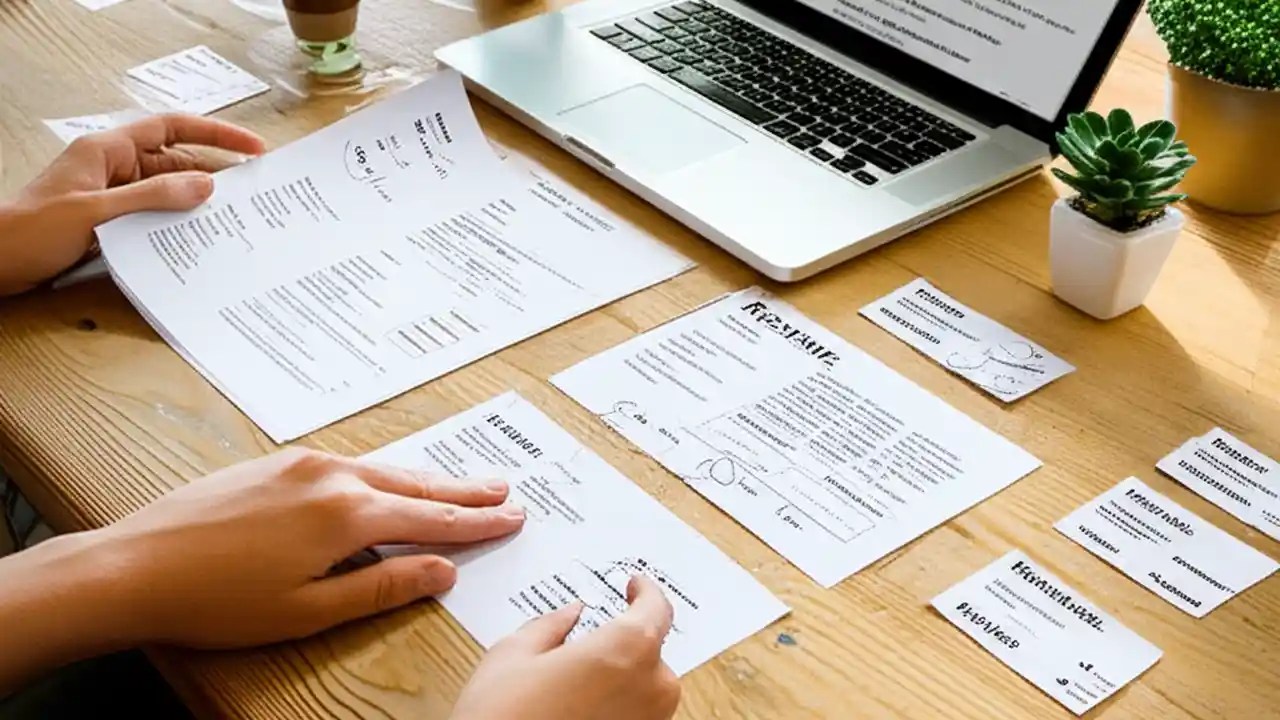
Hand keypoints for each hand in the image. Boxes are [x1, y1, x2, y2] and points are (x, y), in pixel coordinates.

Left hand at [0, 114, 264, 294]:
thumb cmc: (31, 231)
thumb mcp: (96, 211)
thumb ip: (153, 196)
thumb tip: (206, 184)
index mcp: (107, 150)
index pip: (172, 128)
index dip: (215, 134)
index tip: (252, 147)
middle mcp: (114, 168)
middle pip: (177, 161)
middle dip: (216, 172)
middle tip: (256, 189)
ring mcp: (114, 196)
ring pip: (170, 191)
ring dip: (199, 202)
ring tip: (237, 216)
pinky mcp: (113, 223)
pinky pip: (157, 216)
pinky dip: (179, 224)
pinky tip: (200, 238)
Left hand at [87, 447, 525, 647]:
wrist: (132, 567)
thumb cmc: (216, 600)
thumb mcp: (309, 610)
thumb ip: (382, 586)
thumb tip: (441, 572)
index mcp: (345, 514)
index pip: (431, 518)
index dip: (475, 523)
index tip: (512, 518)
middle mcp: (330, 476)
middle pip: (414, 483)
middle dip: (462, 489)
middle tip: (504, 488)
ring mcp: (300, 464)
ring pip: (381, 468)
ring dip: (425, 477)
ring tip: (460, 481)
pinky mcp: (274, 463)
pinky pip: (347, 462)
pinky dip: (381, 472)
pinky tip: (386, 480)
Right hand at [451, 575, 680, 719]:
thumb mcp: (513, 655)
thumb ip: (551, 625)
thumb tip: (570, 614)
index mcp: (628, 649)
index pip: (656, 607)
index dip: (645, 591)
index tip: (635, 586)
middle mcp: (652, 688)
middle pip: (648, 650)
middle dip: (620, 643)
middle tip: (582, 645)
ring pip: (643, 687)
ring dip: (617, 679)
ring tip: (568, 687)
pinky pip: (635, 715)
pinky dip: (613, 707)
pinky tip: (575, 711)